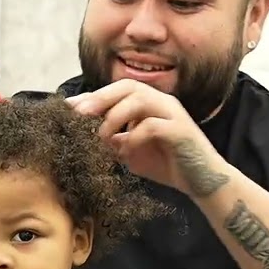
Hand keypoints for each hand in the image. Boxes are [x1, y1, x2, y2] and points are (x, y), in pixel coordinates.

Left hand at [67, 79, 227, 197]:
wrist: (201, 181)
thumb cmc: (167, 164)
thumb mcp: (131, 152)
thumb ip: (114, 140)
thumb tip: (87, 136)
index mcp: (149, 104)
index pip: (117, 91)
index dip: (92, 97)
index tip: (68, 108)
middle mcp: (162, 103)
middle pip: (128, 87)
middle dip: (100, 98)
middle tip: (78, 115)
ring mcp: (173, 114)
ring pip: (139, 100)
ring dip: (115, 117)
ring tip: (101, 137)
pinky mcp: (181, 131)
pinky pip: (153, 125)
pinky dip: (134, 136)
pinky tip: (126, 151)